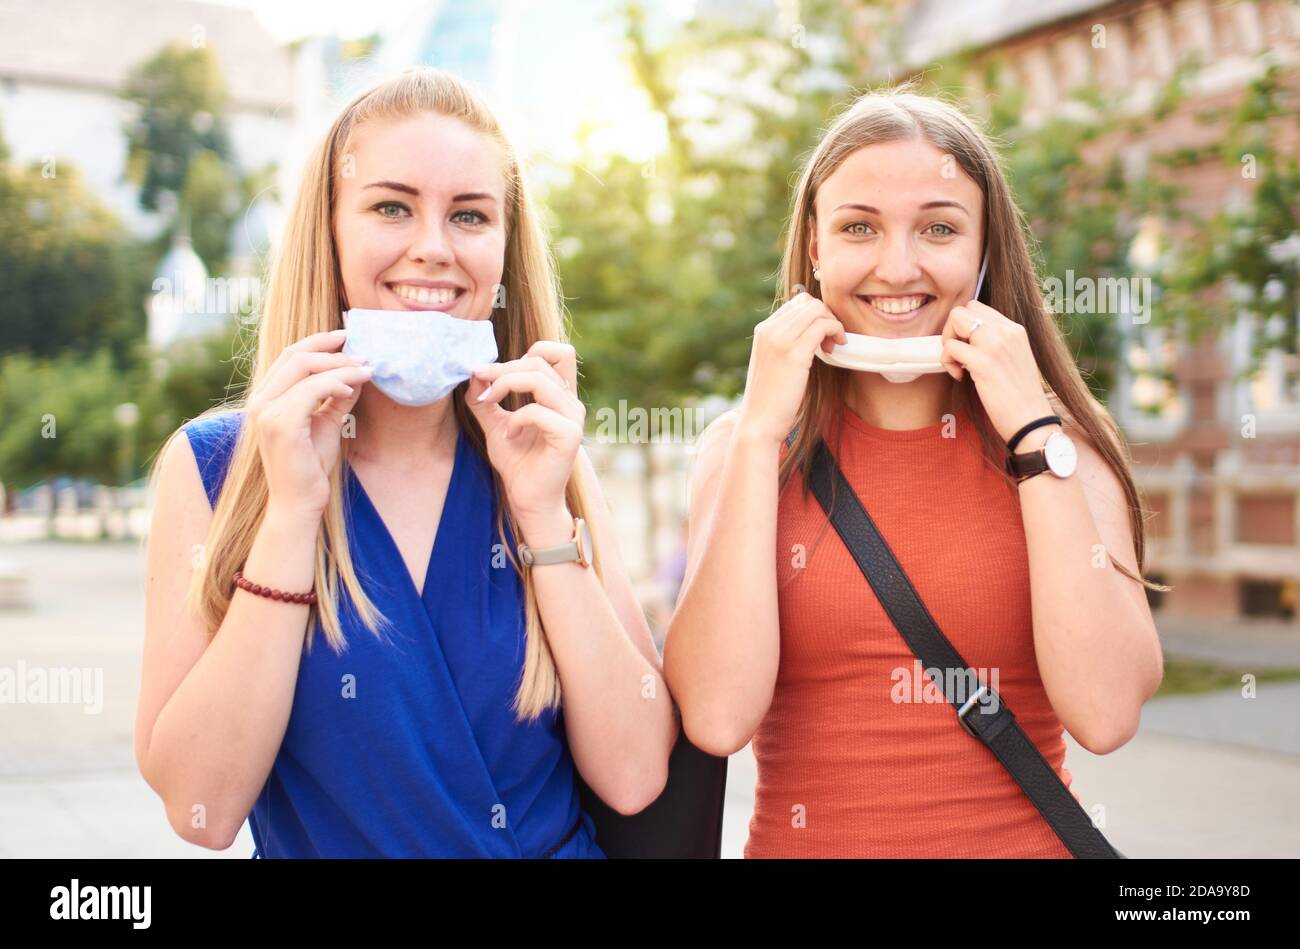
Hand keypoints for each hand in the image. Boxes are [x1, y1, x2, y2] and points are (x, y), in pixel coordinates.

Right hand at [245, 329, 373, 521]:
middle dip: (333, 349)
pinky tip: (352, 387)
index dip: (319, 342)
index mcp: (265, 397)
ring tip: (366, 370)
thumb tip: (358, 371)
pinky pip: (311, 389)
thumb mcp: (328, 422)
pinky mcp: (280, 424)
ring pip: (305, 368)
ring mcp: (266, 411)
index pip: (289, 356)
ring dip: (340, 365)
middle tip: (363, 353)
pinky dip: (335, 383)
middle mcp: (259, 400)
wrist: (299, 502)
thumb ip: (337, 396)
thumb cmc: (311, 466)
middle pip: (295, 355)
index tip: (347, 337)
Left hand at [466, 340, 584, 525]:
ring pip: (538, 379)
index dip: (521, 353)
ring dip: (505, 385)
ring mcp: (573, 417)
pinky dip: (515, 419)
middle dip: (502, 368)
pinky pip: (537, 411)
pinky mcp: (570, 435)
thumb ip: (486, 398)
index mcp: (559, 394)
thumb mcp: (494, 423)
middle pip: (539, 360)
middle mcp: (570, 401)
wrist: (528, 499)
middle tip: (480, 384)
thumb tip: (473, 372)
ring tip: (489, 403)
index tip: (488, 372)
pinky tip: (508, 435)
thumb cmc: (517, 463)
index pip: (555, 351)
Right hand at [737, 291, 845, 444]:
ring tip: (833, 346)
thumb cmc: (771, 400)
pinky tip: (835, 348)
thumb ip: (786, 344)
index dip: (816, 315)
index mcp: (763, 331)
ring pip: (817, 310)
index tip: (822, 336)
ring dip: (833, 324)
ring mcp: (780, 340)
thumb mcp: (774, 364)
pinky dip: (835, 331)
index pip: (796, 303)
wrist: (758, 424)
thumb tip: (812, 332)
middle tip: (831, 341)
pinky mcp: (794, 353)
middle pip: (808, 302)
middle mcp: (768, 330)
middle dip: (826, 317)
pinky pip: (823, 326)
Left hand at [941, 300, 1054, 443]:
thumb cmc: (1019, 396)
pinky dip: (947, 362)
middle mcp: (1006, 331)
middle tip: (959, 355)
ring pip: (955, 320)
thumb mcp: (1014, 358)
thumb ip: (996, 343)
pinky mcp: (983, 362)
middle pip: (963, 309)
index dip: (964, 326)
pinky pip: (950, 347)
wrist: (1031, 420)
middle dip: (952, 330)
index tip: (968, 348)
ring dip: (948, 343)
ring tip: (959, 365)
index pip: (977, 307)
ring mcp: (995, 345)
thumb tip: (967, 338)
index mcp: (1015, 329)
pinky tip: (960, 376)